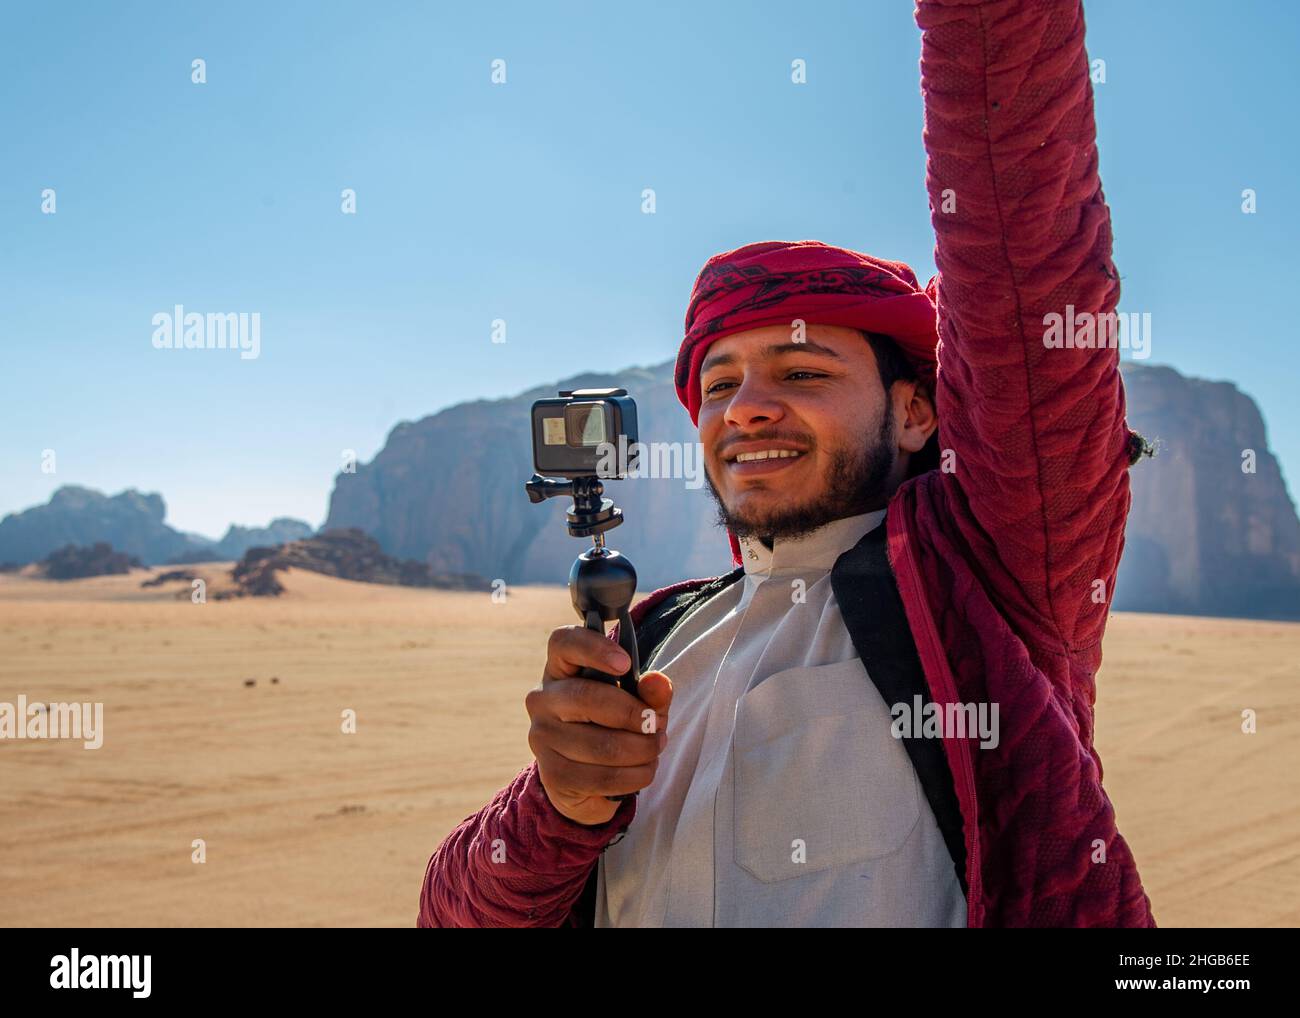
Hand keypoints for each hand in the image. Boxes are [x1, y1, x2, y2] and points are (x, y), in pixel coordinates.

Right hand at [526, 625, 672, 825]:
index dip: (594, 649)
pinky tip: (643, 771)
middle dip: (634, 714)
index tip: (625, 663)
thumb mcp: (637, 701)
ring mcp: (542, 738)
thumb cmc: (613, 723)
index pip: (563, 643)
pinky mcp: (553, 776)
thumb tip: (658, 682)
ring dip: (642, 751)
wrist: (589, 776)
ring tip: (654, 749)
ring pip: (603, 745)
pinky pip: (604, 778)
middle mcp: (543, 699)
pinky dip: (635, 776)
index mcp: (560, 668)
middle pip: (587, 697)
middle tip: (657, 725)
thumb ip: (651, 690)